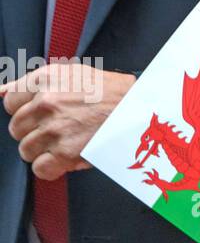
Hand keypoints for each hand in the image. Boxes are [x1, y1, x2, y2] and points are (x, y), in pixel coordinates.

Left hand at [2, 65, 134, 179]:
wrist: (142, 109)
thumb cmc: (112, 91)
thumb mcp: (74, 74)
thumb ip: (34, 83)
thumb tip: (0, 91)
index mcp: (47, 78)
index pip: (10, 102)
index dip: (25, 110)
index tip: (41, 114)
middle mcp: (47, 101)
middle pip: (16, 128)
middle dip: (34, 132)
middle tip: (58, 129)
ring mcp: (55, 127)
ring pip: (26, 149)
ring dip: (44, 150)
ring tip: (66, 142)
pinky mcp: (66, 151)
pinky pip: (40, 168)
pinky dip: (52, 168)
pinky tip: (67, 157)